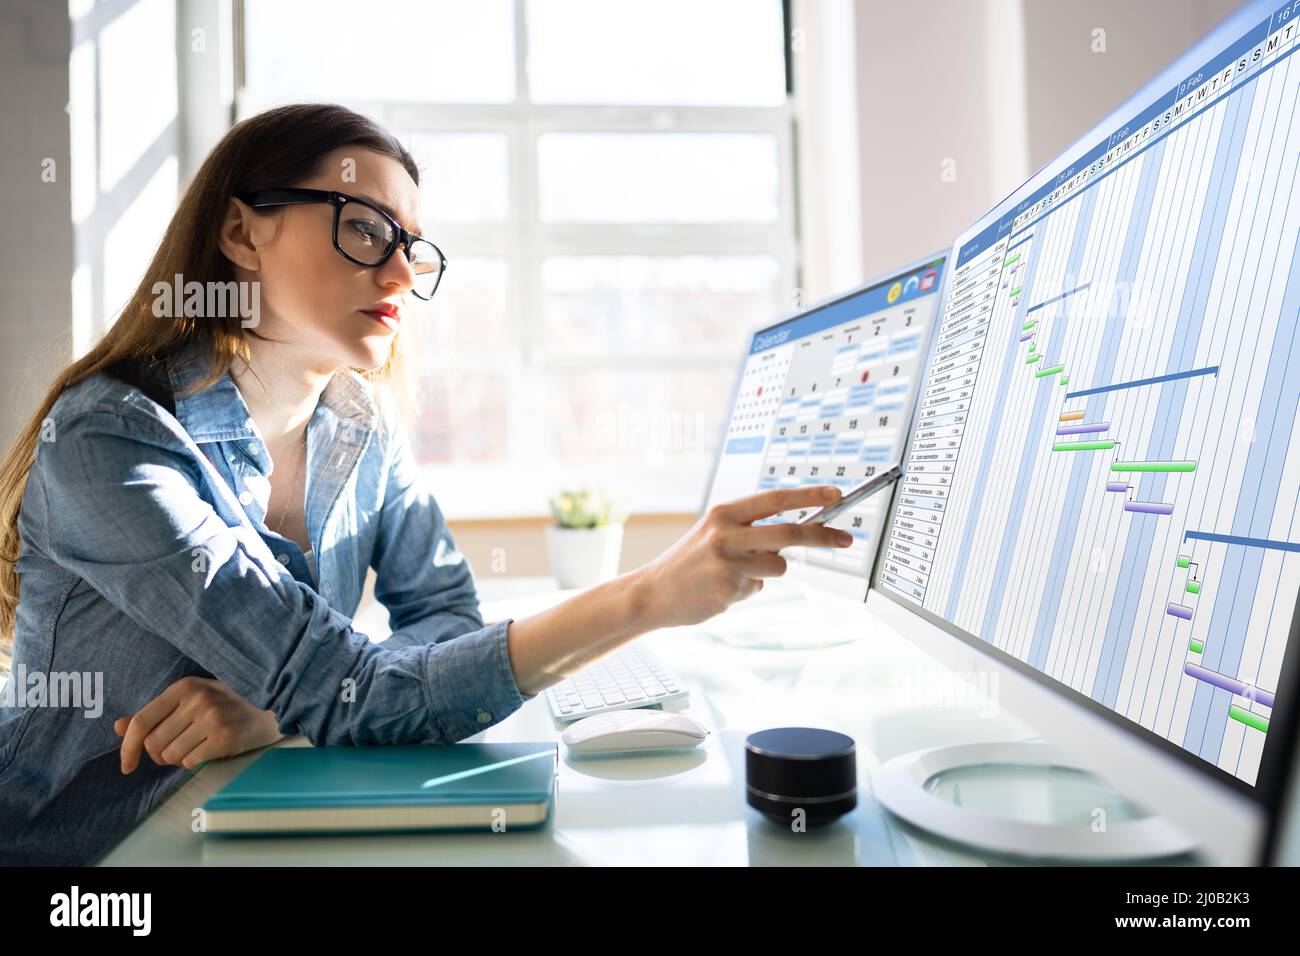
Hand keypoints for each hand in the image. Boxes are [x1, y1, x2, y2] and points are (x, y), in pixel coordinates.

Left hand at [114, 676, 283, 773]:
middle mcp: (196, 699)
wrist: (272, 707)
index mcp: (184, 687)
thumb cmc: (227, 705)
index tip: (125, 766)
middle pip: (154, 744)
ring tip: (196, 748)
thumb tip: (118, 726)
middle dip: (160, 755)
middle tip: (177, 750)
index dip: (128, 747)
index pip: (142, 721)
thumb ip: (156, 713)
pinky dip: (195, 762)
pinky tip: (209, 750)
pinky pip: (191, 762)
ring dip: (179, 759)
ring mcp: (212, 717)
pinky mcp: (225, 735)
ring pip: (172, 755)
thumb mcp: (190, 700)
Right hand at [633, 485, 852, 629]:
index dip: (809, 496)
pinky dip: (746, 589)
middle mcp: (727, 534)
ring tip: (737, 574)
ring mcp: (729, 563)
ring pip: (778, 567)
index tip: (836, 495)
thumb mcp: (714, 532)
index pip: (775, 498)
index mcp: (724, 513)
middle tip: (846, 538)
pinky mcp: (729, 589)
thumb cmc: (690, 561)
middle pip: (790, 532)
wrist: (654, 592)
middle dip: (823, 535)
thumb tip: (795, 535)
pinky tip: (721, 589)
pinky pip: (758, 588)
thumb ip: (750, 530)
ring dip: (768, 572)